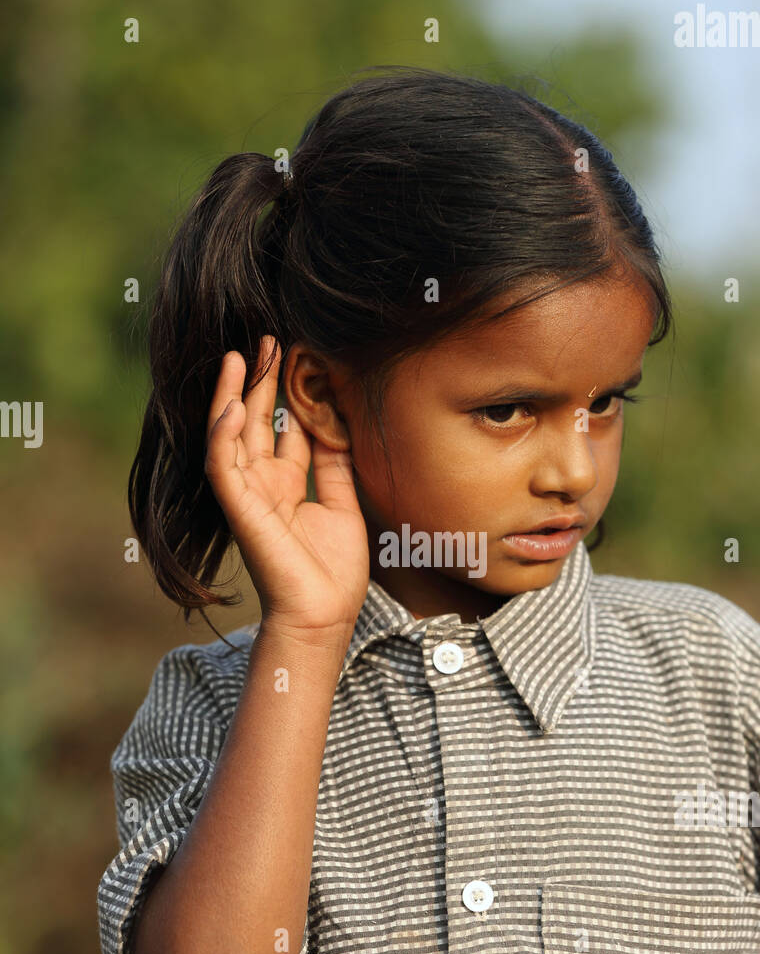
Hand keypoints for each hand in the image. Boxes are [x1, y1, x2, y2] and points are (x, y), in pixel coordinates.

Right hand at [204, 336, 369, 644]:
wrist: (324, 615)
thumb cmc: (334, 571)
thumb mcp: (343, 504)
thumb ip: (334, 464)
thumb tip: (336, 422)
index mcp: (287, 484)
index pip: (283, 427)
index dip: (289, 391)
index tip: (299, 352)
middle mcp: (263, 484)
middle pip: (256, 421)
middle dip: (261, 380)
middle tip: (268, 338)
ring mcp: (248, 495)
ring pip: (230, 434)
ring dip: (233, 394)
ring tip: (239, 355)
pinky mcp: (238, 509)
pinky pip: (222, 465)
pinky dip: (224, 434)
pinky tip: (233, 404)